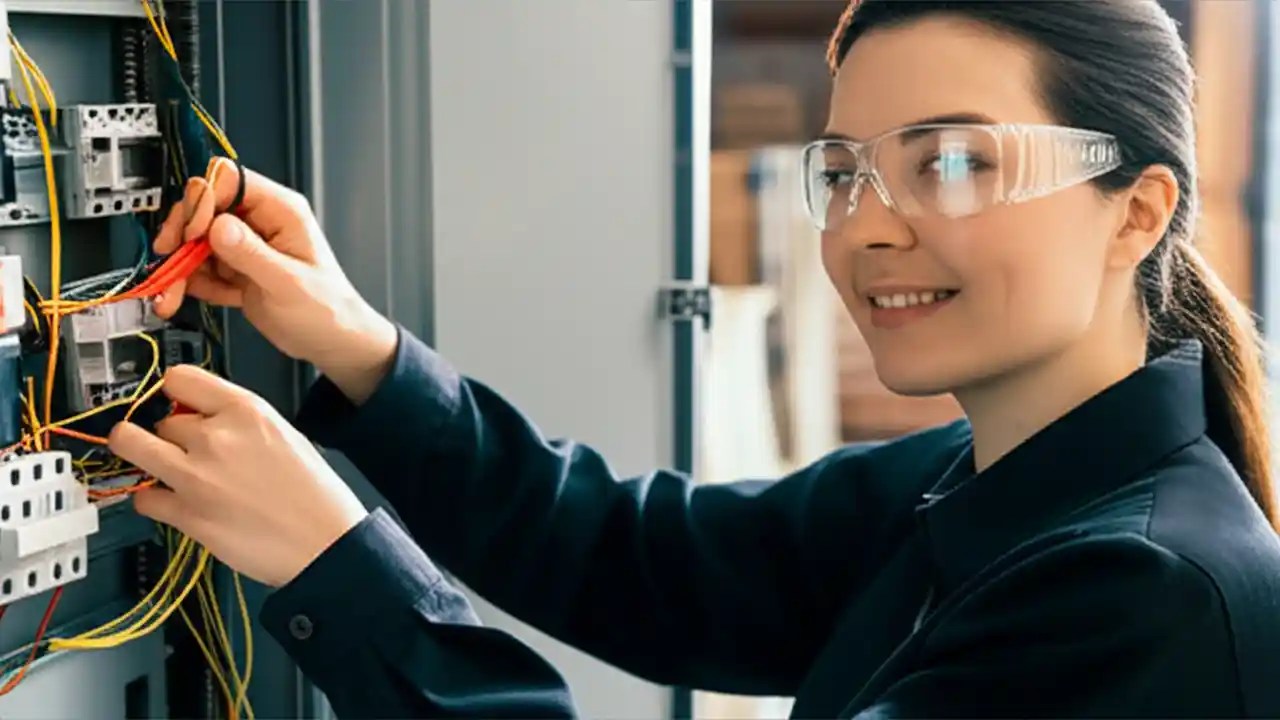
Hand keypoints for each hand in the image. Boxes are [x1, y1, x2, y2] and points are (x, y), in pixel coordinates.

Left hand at [108, 365, 368, 587]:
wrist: (324, 544)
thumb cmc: (313, 494)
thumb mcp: (283, 434)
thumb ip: (238, 420)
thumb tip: (199, 418)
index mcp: (246, 411)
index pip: (179, 378)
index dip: (174, 393)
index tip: (174, 404)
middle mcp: (217, 437)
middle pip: (159, 418)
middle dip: (168, 434)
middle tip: (181, 450)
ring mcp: (196, 476)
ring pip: (129, 444)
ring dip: (137, 453)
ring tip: (154, 464)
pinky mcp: (186, 515)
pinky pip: (143, 497)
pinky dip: (153, 501)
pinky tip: (174, 503)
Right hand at [152, 157, 395, 403]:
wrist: (332, 342)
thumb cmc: (328, 310)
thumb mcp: (288, 282)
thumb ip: (251, 253)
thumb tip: (219, 226)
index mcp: (281, 211)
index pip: (228, 182)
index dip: (204, 202)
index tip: (191, 232)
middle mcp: (261, 222)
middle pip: (204, 208)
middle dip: (183, 234)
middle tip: (170, 257)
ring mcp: (246, 246)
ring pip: (196, 240)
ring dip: (179, 265)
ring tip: (171, 291)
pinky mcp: (235, 269)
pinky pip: (200, 267)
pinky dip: (188, 283)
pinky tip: (185, 297)